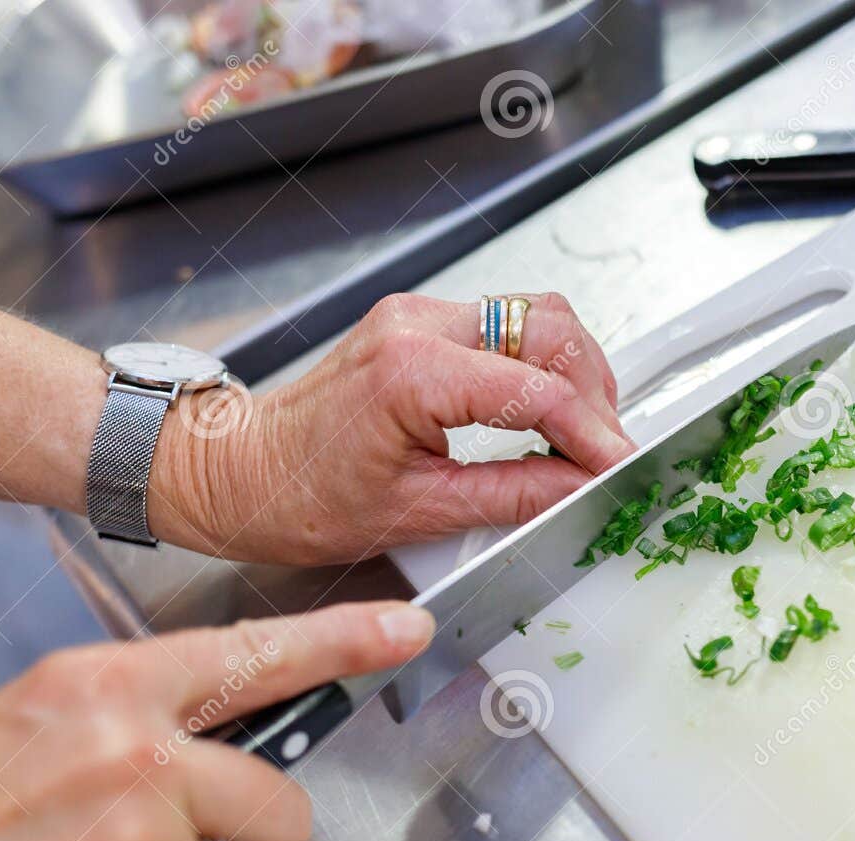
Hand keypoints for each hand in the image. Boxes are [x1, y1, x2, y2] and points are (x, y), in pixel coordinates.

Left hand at [152, 292, 634, 563]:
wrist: (235, 471)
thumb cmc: (297, 496)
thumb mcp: (418, 513)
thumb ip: (513, 495)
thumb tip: (578, 488)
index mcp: (412, 372)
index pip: (538, 389)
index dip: (593, 433)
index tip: (619, 467)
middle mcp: (416, 326)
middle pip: (549, 328)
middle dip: (595, 390)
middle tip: (607, 450)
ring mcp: (417, 317)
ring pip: (533, 315)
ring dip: (573, 370)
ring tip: (582, 432)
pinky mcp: (417, 325)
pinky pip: (504, 326)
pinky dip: (540, 364)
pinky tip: (546, 410)